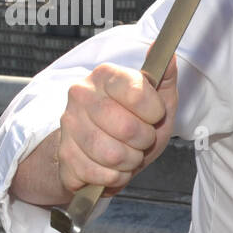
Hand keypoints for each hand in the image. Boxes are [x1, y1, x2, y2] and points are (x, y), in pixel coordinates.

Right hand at [56, 56, 177, 196]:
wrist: (102, 151)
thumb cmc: (134, 122)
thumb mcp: (158, 101)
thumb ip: (165, 78)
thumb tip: (169, 56)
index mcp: (106, 76)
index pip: (138, 94)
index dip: (154, 113)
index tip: (153, 115)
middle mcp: (81, 94)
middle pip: (127, 129)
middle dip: (143, 141)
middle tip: (141, 139)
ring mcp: (68, 125)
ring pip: (112, 155)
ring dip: (130, 161)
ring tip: (128, 154)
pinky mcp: (64, 155)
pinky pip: (101, 175)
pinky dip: (115, 177)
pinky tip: (113, 167)